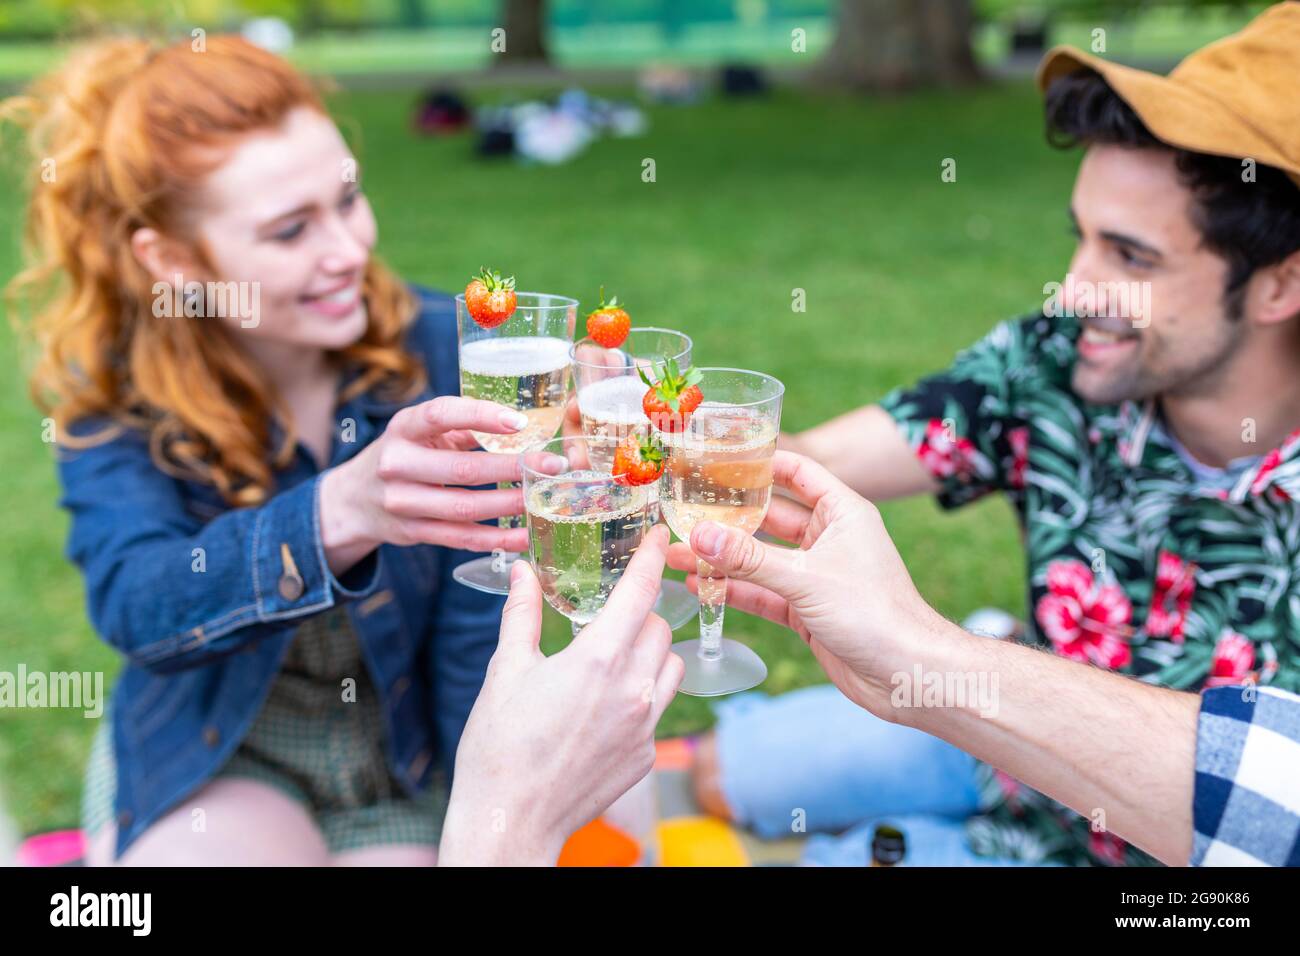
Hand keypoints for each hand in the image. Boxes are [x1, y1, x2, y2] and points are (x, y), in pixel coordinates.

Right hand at [319, 396, 562, 571]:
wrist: (354, 499)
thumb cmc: (404, 454)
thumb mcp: (421, 432)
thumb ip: (463, 427)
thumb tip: (523, 426)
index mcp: (403, 428)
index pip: (441, 415)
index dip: (480, 416)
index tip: (519, 422)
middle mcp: (397, 463)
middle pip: (463, 469)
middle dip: (514, 468)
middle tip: (553, 465)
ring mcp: (402, 502)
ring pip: (465, 507)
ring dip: (510, 505)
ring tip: (545, 498)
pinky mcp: (412, 532)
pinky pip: (461, 538)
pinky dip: (497, 539)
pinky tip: (525, 535)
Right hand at [439, 525, 684, 864]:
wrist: (510, 821)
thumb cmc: (499, 748)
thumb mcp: (506, 671)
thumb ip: (521, 615)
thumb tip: (520, 572)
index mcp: (597, 660)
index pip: (640, 592)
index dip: (651, 558)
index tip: (657, 536)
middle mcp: (633, 689)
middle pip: (659, 627)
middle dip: (640, 612)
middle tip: (611, 614)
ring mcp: (645, 724)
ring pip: (671, 665)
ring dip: (651, 652)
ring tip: (614, 658)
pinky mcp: (647, 754)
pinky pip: (661, 707)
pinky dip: (644, 694)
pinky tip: (607, 704)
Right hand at [665, 450, 948, 717]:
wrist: (907, 674)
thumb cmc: (874, 613)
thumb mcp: (806, 579)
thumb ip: (749, 558)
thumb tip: (699, 535)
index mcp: (842, 513)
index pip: (796, 472)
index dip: (759, 463)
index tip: (717, 458)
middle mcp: (828, 538)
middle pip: (769, 517)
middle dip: (728, 517)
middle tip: (684, 511)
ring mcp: (816, 575)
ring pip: (761, 559)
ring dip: (723, 558)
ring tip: (677, 553)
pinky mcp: (807, 609)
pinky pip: (763, 592)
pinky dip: (734, 591)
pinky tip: (699, 588)